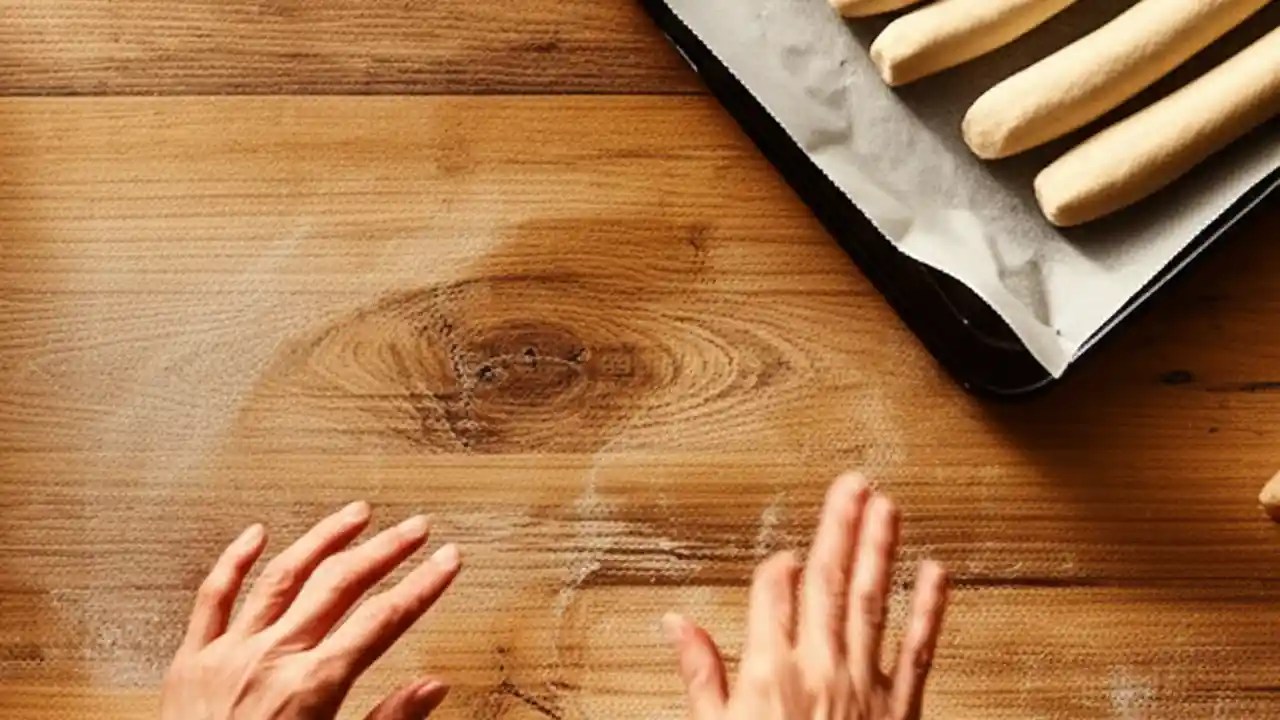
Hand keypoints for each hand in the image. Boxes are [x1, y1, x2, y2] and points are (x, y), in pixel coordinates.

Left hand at [162, 502, 461, 719]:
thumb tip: (432, 687)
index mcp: (313, 688)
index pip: (384, 620)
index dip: (422, 585)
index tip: (447, 560)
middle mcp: (272, 659)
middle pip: (340, 585)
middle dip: (385, 550)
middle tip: (416, 527)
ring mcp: (229, 654)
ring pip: (284, 575)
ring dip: (324, 538)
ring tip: (355, 514)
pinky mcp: (191, 660)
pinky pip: (212, 597)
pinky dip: (234, 560)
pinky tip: (256, 533)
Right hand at [664, 474, 948, 719]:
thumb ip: (700, 676)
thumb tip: (677, 627)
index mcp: (769, 673)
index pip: (773, 594)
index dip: (778, 567)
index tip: (785, 555)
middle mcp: (820, 669)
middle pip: (828, 582)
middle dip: (839, 527)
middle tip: (853, 483)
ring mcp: (864, 686)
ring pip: (872, 601)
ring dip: (881, 549)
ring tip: (888, 507)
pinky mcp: (901, 708)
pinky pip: (918, 649)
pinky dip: (929, 609)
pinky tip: (937, 575)